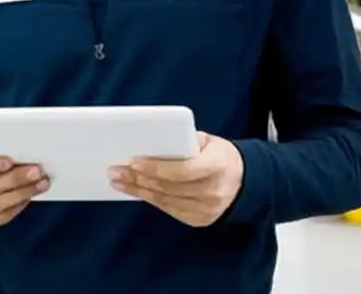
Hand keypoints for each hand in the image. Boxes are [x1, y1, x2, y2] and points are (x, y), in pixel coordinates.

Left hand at [109, 132, 243, 226]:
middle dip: (138, 179)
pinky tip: (134, 190)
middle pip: (168, 187)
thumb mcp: (208, 141)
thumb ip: (184, 141)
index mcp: (217, 166)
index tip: (133, 162)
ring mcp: (208, 209)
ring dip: (138, 190)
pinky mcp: (200, 219)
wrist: (245, 180)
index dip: (156, 168)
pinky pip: (169, 209)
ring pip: (165, 200)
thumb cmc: (219, 155)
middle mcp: (213, 191)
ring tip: (117, 181)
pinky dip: (150, 199)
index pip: (183, 170)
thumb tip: (150, 140)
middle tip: (115, 171)